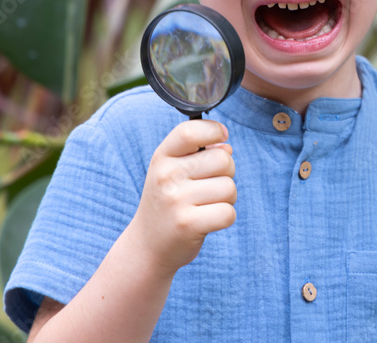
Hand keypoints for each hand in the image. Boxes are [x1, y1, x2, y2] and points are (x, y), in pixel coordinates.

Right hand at [127, 119, 235, 274]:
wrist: (148, 246)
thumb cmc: (170, 201)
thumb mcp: (175, 170)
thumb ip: (201, 153)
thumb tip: (226, 147)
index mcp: (162, 157)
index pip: (191, 131)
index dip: (214, 130)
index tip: (221, 138)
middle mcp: (166, 175)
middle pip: (224, 159)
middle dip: (227, 173)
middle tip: (208, 188)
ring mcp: (175, 200)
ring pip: (229, 187)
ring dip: (227, 198)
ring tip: (205, 205)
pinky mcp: (187, 224)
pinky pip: (228, 213)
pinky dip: (225, 218)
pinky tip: (207, 220)